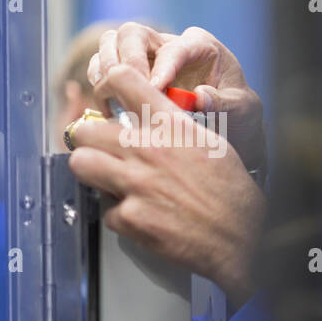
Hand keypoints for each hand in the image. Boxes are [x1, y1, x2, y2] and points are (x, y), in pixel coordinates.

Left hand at [68, 64, 265, 306]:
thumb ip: (176, 129)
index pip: (122, 81)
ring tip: (111, 181)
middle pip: (84, 129)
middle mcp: (149, 149)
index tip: (106, 102)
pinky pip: (107, 211)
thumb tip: (155, 123)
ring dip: (93, 173)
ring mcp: (136, 184)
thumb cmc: (233, 196)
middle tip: (102, 151)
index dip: (107, 88)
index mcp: (172, 126)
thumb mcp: (213, 145)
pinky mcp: (131, 217)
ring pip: (80, 163)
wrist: (240, 239)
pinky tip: (142, 217)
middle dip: (90, 140)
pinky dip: (122, 217)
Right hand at [89, 22, 265, 175]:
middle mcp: (168, 43)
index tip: (155, 89)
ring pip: (111, 43)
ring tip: (111, 96)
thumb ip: (223, 103)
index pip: (175, 47)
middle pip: (132, 33)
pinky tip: (107, 105)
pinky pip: (104, 64)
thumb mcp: (241, 109)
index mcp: (200, 45)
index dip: (163, 67)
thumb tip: (200, 97)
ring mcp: (147, 55)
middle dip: (128, 60)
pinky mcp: (131, 71)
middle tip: (130, 90)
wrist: (229, 123)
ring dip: (106, 67)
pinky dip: (99, 80)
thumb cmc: (238, 112)